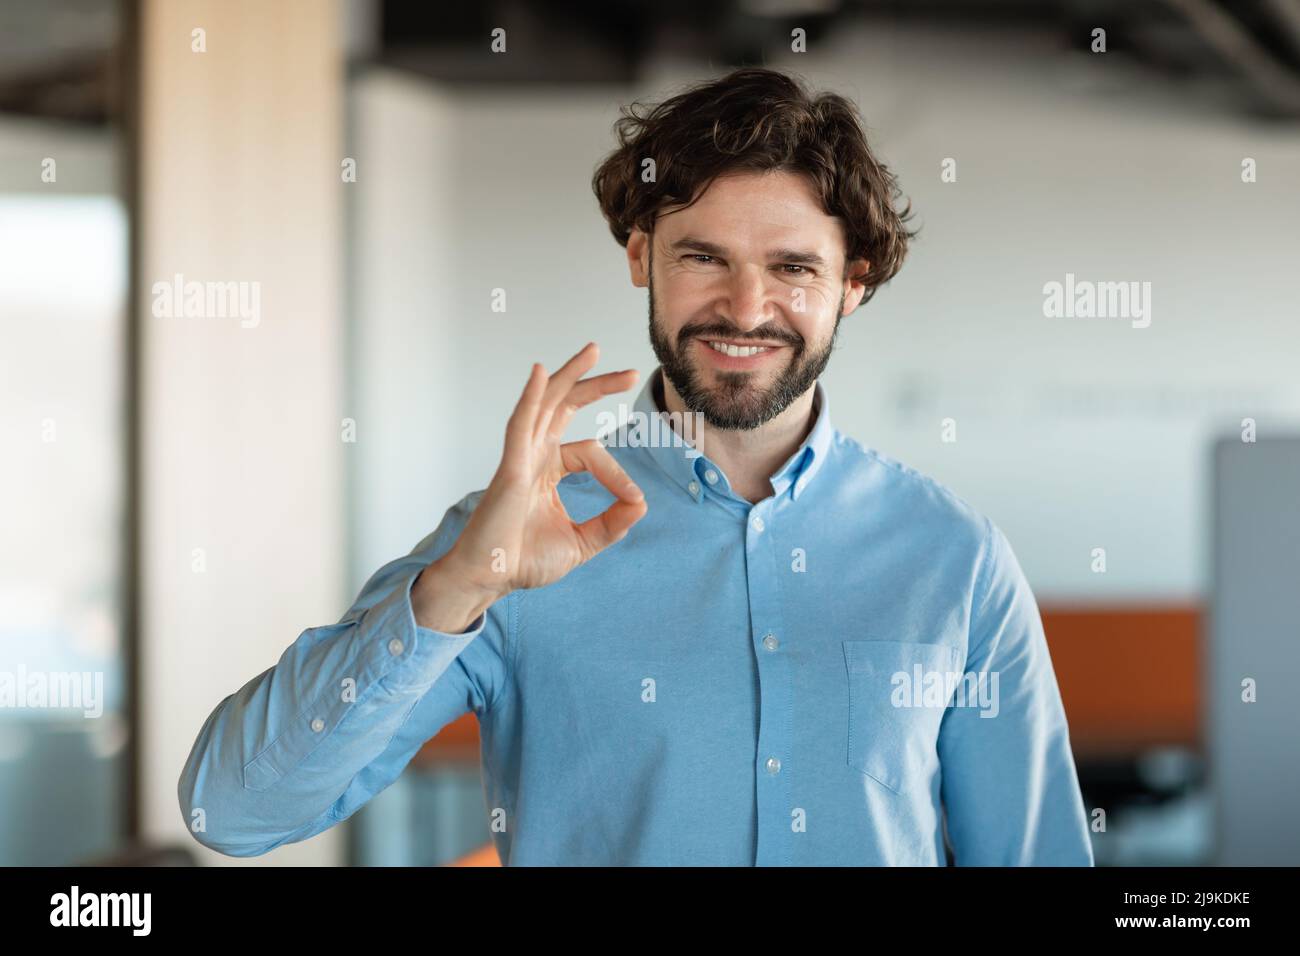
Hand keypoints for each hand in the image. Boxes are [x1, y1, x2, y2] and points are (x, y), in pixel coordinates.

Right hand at [415, 343, 646, 627]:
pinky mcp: (509, 466)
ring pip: (545, 403)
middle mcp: (533, 456)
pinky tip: (540, 373)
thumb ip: (612, 523)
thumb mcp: (583, 542)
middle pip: (566, 407)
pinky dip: (529, 397)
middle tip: (630, 373)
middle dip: (597, 386)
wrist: (491, 579)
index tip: (633, 499)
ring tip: (593, 351)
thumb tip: (640, 502)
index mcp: (548, 470)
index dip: (617, 472)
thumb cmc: (523, 560)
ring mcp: (520, 457)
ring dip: (569, 376)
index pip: (591, 452)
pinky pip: (520, 424)